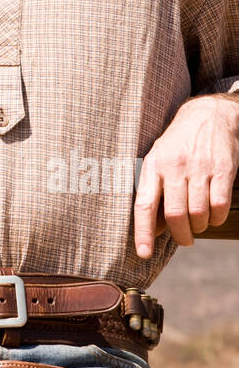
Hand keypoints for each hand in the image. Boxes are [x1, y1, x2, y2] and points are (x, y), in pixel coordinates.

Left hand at [134, 94, 238, 257]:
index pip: (144, 204)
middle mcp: (174, 166)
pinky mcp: (223, 169)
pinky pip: (219, 205)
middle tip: (185, 239)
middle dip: (181, 236)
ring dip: (200, 227)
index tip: (144, 254)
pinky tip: (213, 214)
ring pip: (198, 213)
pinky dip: (217, 218)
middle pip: (175, 215)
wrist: (208, 114)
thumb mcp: (158, 160)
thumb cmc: (178, 145)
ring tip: (199, 224)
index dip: (143, 232)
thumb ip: (154, 192)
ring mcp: (200, 167)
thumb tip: (154, 229)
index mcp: (153, 165)